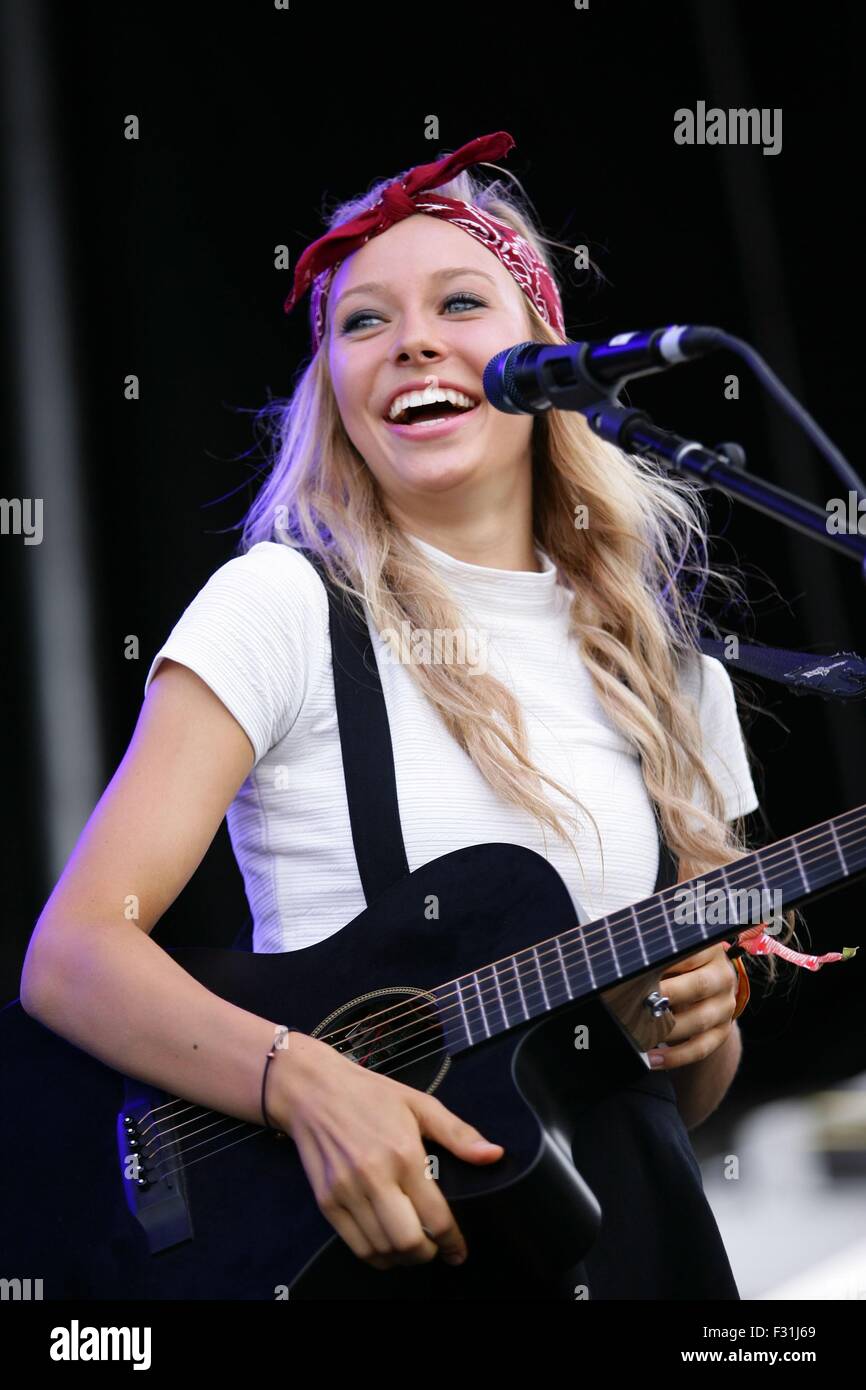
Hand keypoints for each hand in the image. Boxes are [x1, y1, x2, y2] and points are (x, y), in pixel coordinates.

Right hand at [268, 1031, 504, 1270]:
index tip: (459, 1251)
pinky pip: (356, 1246)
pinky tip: (387, 1246)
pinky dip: (376, 1256)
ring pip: (381, 1250)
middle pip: (408, 1242)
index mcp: (403, 1153)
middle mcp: (373, 1177)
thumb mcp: (419, 1104)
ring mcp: (346, 1192)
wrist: (312, 1090)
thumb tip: (495, 1155)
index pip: (435, 1217)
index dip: (453, 1242)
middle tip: (436, 1247)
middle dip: (428, 1254)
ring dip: (403, 1258)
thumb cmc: (370, 1095)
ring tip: (414, 1247)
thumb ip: (458, 1133)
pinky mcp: (326, 1202)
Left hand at [647, 944, 738, 1069]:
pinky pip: (702, 1048)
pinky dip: (675, 1057)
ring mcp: (726, 1005)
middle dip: (666, 995)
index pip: (689, 953)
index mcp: (710, 950)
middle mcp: (723, 976)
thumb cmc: (677, 967)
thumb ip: (654, 958)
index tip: (638, 969)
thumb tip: (623, 966)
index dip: (664, 962)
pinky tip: (653, 1060)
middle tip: (639, 1001)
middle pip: (698, 985)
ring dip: (667, 1029)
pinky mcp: (724, 1030)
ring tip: (640, 1035)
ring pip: (700, 1020)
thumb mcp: (671, 955)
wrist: (705, 989)